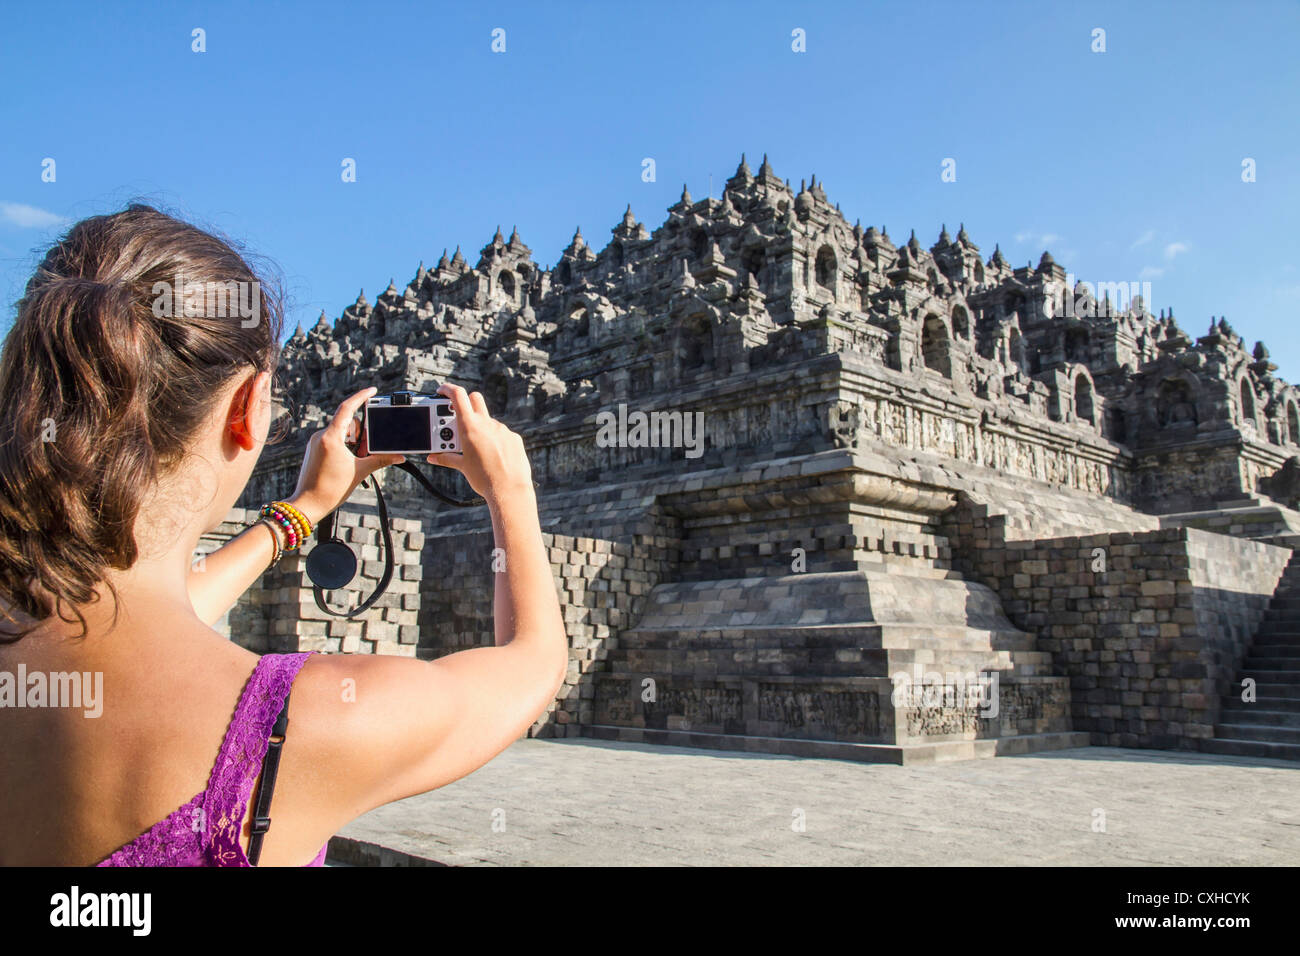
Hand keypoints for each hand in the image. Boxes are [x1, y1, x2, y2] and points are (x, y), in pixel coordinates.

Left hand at [288, 387, 404, 525]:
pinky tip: (350, 460)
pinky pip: (333, 440)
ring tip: (359, 458)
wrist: (307, 504)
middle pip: (347, 422)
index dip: (361, 397)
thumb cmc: (330, 490)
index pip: (347, 408)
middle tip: (370, 448)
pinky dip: (345, 445)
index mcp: (330, 437)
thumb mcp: (359, 472)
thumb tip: (399, 456)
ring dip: (354, 440)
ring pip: (340, 432)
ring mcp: (316, 443)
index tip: (372, 391)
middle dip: (362, 431)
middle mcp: (320, 436)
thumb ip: (380, 460)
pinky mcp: (314, 450)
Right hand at [426, 383, 533, 501]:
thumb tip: (433, 457)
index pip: (458, 396)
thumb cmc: (483, 478)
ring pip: (488, 420)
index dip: (448, 389)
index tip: (442, 391)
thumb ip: (446, 458)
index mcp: (470, 427)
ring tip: (475, 448)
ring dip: (479, 427)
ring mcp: (502, 429)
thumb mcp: (462, 466)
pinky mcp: (514, 438)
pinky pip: (501, 433)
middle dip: (464, 403)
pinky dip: (494, 439)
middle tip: (457, 419)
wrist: (509, 490)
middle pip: (474, 399)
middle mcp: (487, 423)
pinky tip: (493, 455)